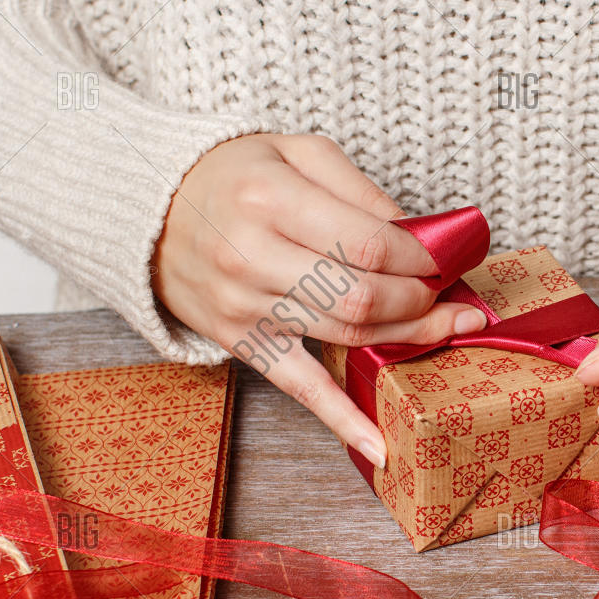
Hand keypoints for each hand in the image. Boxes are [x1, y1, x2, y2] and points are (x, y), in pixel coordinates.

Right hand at [153, 133, 485, 465]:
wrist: (150, 211)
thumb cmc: (235, 176)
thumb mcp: (296, 152)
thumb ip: (360, 190)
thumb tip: (420, 234)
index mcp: (269, 198)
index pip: (367, 242)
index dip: (419, 257)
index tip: (444, 256)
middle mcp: (251, 255)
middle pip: (361, 295)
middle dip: (420, 299)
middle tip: (448, 293)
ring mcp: (243, 306)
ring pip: (346, 335)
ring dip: (407, 336)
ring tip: (445, 327)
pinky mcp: (240, 342)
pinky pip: (299, 388)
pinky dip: (341, 420)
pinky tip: (380, 446)